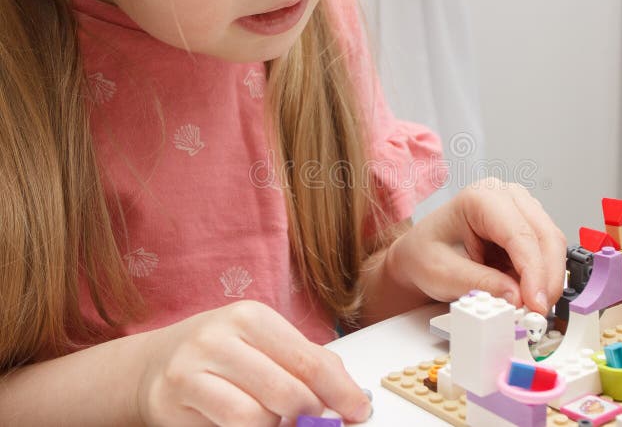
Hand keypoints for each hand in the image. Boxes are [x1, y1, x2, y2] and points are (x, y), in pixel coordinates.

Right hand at [136, 300, 371, 426]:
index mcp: (251, 316)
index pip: (310, 360)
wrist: (152, 364)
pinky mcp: (174, 398)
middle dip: (312, 416)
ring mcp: (192, 367)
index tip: (359, 411)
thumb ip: (304, 364)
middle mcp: (220, 336)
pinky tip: (255, 426)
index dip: (340, 392)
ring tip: (279, 422)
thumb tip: (350, 396)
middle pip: (289, 391)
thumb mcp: (263, 345)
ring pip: (258, 417)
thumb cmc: (219, 354)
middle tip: (321, 424)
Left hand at [386, 178, 565, 312]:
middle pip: (546, 236)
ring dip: (546, 279)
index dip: (534, 272)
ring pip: (552, 245)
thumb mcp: (444, 274)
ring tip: (527, 306)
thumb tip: (517, 297)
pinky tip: (525, 293)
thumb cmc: (425, 254)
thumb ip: (482, 284)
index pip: (520, 234)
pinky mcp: (527, 227)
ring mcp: (521, 209)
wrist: (420, 254)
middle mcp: (506, 196)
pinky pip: (546, 253)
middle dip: (547, 279)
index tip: (535, 304)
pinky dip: (541, 277)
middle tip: (537, 312)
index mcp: (480, 198)